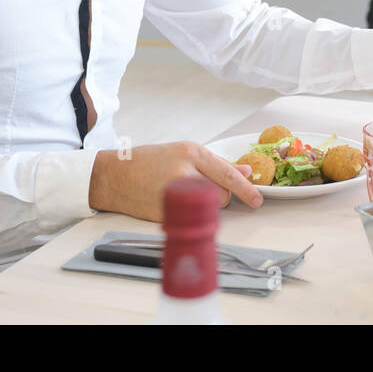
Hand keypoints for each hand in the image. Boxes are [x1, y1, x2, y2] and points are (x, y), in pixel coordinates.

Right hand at [89, 141, 262, 220]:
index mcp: (191, 153)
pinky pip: (191, 218)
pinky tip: (174, 204)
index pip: (228, 175)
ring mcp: (174, 194)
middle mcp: (184, 172)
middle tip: (201, 189)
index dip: (247, 189)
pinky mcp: (164, 212)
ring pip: (209, 208)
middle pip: (222, 194)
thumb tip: (246, 171)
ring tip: (186, 195)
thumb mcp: (184, 154)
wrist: (114, 176)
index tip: (258, 200)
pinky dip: (189, 215)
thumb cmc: (149, 161)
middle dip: (219, 196)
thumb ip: (217, 164)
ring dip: (205, 206)